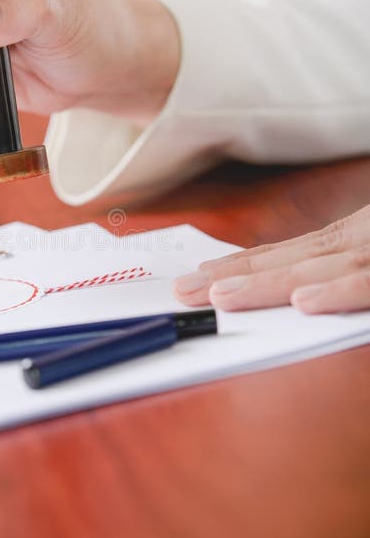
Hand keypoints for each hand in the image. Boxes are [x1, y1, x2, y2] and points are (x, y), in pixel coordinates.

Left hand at [174, 204, 369, 313]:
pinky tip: (302, 301)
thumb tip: (304, 291)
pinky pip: (369, 283)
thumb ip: (349, 270)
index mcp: (360, 236)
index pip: (294, 252)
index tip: (201, 274)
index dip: (246, 264)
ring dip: (269, 282)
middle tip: (185, 291)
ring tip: (221, 295)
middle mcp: (365, 239)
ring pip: (322, 266)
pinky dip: (338, 291)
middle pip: (294, 258)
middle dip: (237, 275)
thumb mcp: (369, 255)